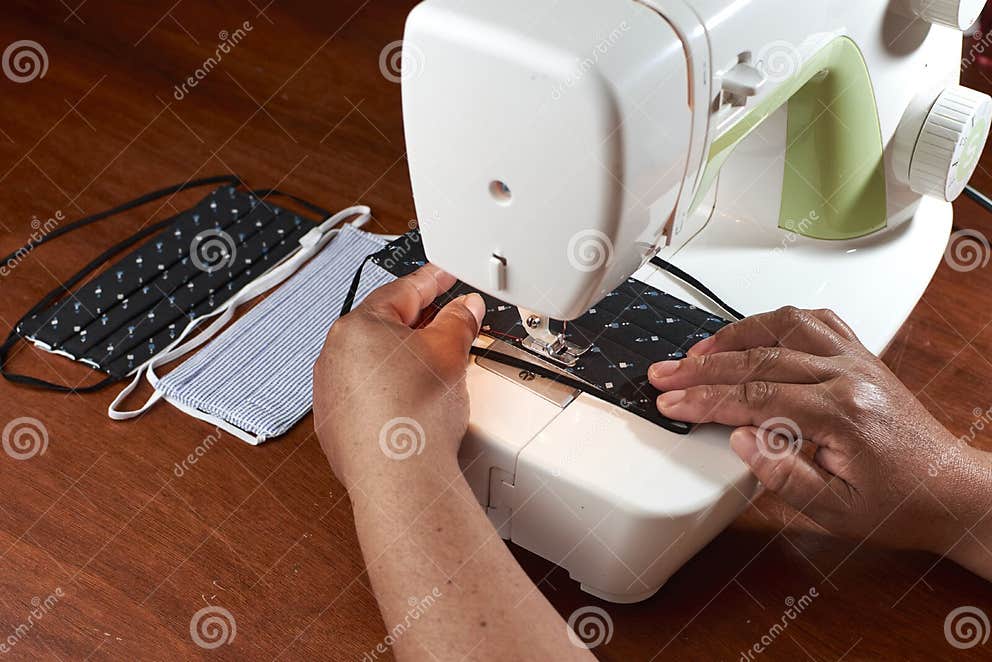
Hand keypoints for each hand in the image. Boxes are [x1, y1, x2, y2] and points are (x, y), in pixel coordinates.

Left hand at [312, 264, 484, 491]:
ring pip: (372, 362)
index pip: (402, 291)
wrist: (399, 476)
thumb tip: (464, 309)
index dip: (431, 281)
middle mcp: (334, 355)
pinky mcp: (335, 424)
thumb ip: (458, 321)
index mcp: (357, 326)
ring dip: (402, 359)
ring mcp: (330, 391)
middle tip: (449, 320)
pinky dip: (388, 391)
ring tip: (435, 367)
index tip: (443, 276)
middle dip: (419, 323)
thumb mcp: (449, 352)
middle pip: (384, 326)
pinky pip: (365, 394)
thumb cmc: (413, 415)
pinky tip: (412, 401)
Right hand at [648, 307, 991, 557]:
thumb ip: (784, 476)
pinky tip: (752, 332)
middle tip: (664, 375)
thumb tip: (739, 440)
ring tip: (696, 351)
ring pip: (783, 325)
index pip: (755, 397)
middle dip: (701, 367)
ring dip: (733, 335)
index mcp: (842, 414)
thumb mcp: (836, 512)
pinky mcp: (859, 355)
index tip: (672, 403)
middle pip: (759, 358)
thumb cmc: (897, 503)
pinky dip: (773, 320)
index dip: (704, 400)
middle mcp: (849, 376)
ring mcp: (856, 360)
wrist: (948, 489)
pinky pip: (813, 319)